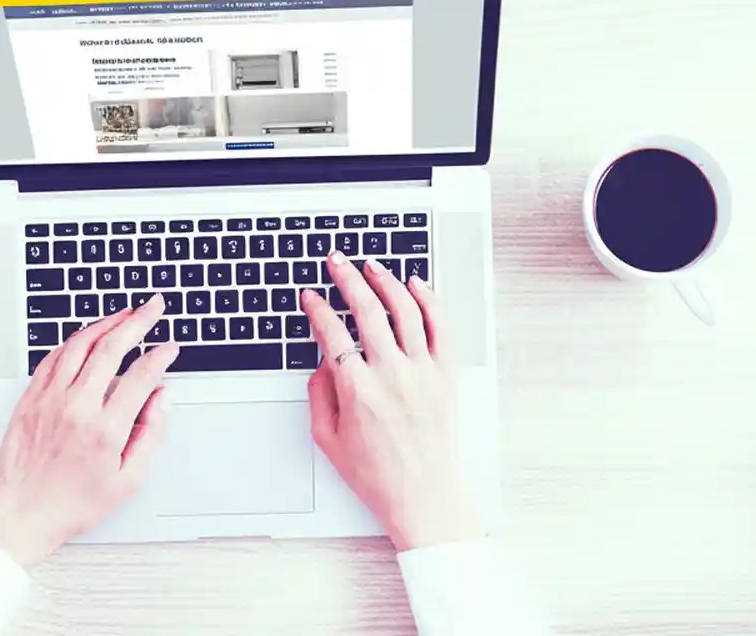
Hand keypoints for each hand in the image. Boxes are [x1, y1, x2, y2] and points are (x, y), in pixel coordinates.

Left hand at [0, 296, 177, 566]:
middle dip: (138, 321)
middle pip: (111, 348)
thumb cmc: (72, 503)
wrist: (20, 514)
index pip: (141, 375)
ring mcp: (49, 399)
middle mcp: (76, 407)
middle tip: (153, 307)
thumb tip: (162, 398)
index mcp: (105, 429)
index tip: (170, 347)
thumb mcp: (128, 481)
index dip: (160, 355)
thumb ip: (151, 435)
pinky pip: (54, 356)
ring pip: (80, 344)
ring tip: (125, 313)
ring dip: (106, 322)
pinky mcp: (30, 398)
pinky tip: (89, 335)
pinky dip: (75, 340)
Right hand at [300, 253, 484, 550]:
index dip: (316, 309)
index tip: (310, 296)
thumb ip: (318, 396)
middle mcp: (390, 374)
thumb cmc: (378, 474)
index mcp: (357, 390)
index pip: (330, 333)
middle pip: (365, 309)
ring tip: (372, 265)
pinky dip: (429, 299)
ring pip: (404, 309)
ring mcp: (422, 371)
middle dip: (346, 278)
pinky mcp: (445, 374)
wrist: (424, 494)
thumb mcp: (328, 440)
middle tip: (336, 261)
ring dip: (385, 280)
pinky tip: (416, 284)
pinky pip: (439, 326)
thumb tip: (321, 363)